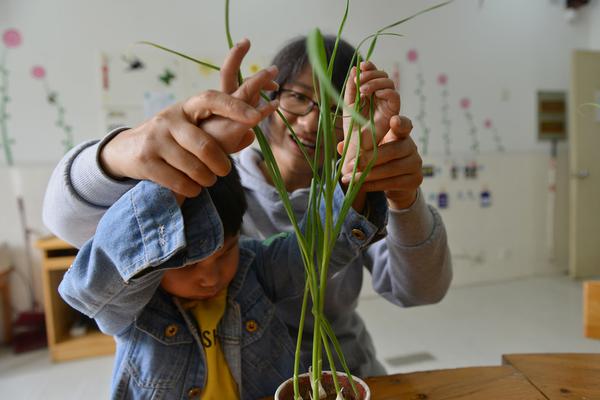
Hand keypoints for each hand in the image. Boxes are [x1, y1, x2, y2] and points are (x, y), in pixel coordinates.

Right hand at [100, 40, 278, 197]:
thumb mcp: (194, 128)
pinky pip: (178, 181)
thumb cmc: (172, 139)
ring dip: (206, 180)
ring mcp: (156, 139)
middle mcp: (170, 119)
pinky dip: (191, 189)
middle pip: (205, 145)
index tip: (257, 118)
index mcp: (187, 107)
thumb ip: (223, 133)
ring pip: (193, 167)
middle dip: (220, 164)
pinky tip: (192, 188)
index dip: (235, 107)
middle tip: (224, 171)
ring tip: (207, 181)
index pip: (212, 99)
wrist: (126, 149)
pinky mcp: (146, 161)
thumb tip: (251, 135)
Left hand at [341, 115, 421, 209]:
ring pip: (391, 169)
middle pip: (393, 150)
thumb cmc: (379, 160)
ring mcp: (415, 164)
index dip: (400, 123)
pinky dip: (374, 185)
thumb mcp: (369, 149)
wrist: (395, 183)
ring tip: (351, 178)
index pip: (404, 125)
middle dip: (369, 159)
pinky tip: (361, 186)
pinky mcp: (415, 180)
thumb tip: (340, 146)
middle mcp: (411, 147)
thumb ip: (357, 145)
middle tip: (351, 165)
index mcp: (400, 134)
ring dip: (368, 175)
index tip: (393, 121)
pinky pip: (392, 183)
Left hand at [342, 61, 399, 152]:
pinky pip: (395, 96)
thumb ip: (352, 87)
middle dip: (371, 74)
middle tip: (359, 81)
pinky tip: (375, 95)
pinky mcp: (393, 111)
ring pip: (389, 83)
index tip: (361, 66)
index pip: (373, 73)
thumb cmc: (352, 125)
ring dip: (376, 82)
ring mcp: (387, 102)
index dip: (369, 67)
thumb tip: (355, 68)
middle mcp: (380, 95)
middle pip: (382, 75)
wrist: (356, 143)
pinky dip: (386, 91)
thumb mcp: (349, 103)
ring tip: (363, 90)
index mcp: (369, 92)